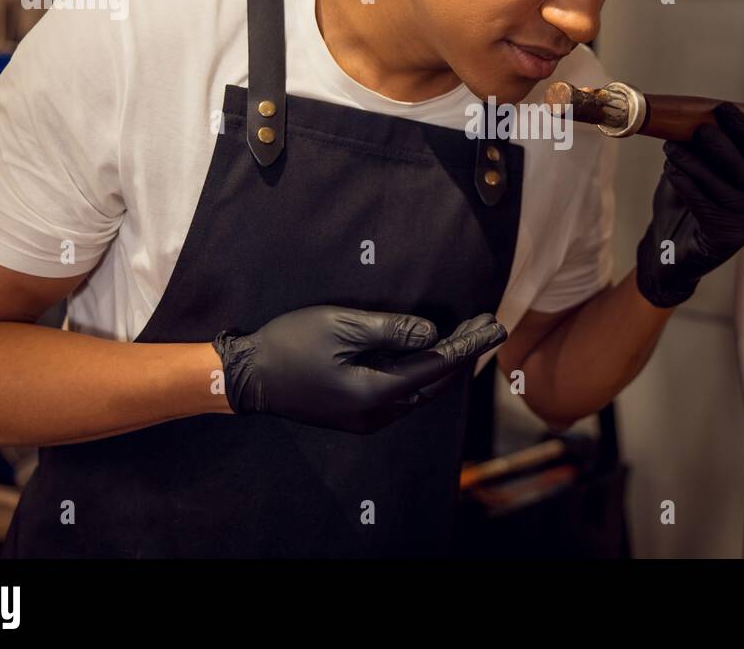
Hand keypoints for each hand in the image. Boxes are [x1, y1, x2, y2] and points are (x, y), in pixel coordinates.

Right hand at [212, 307, 505, 433]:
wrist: (248, 377)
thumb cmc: (290, 344)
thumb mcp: (341, 326)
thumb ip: (390, 330)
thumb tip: (433, 335)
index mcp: (375, 391)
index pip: (436, 366)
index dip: (469, 344)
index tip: (495, 326)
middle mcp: (376, 413)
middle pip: (433, 383)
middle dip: (463, 354)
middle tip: (487, 325)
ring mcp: (366, 419)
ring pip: (420, 392)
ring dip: (443, 365)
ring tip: (466, 337)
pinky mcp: (356, 417)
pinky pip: (401, 396)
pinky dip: (421, 375)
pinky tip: (429, 356)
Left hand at [635, 102, 743, 308]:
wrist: (666, 250)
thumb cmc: (682, 205)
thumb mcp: (692, 169)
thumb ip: (699, 148)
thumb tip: (692, 116)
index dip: (743, 128)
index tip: (723, 108)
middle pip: (743, 165)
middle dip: (720, 143)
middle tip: (698, 130)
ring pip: (720, 184)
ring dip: (694, 163)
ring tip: (671, 149)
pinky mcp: (728, 238)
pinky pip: (706, 205)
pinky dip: (687, 185)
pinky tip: (671, 172)